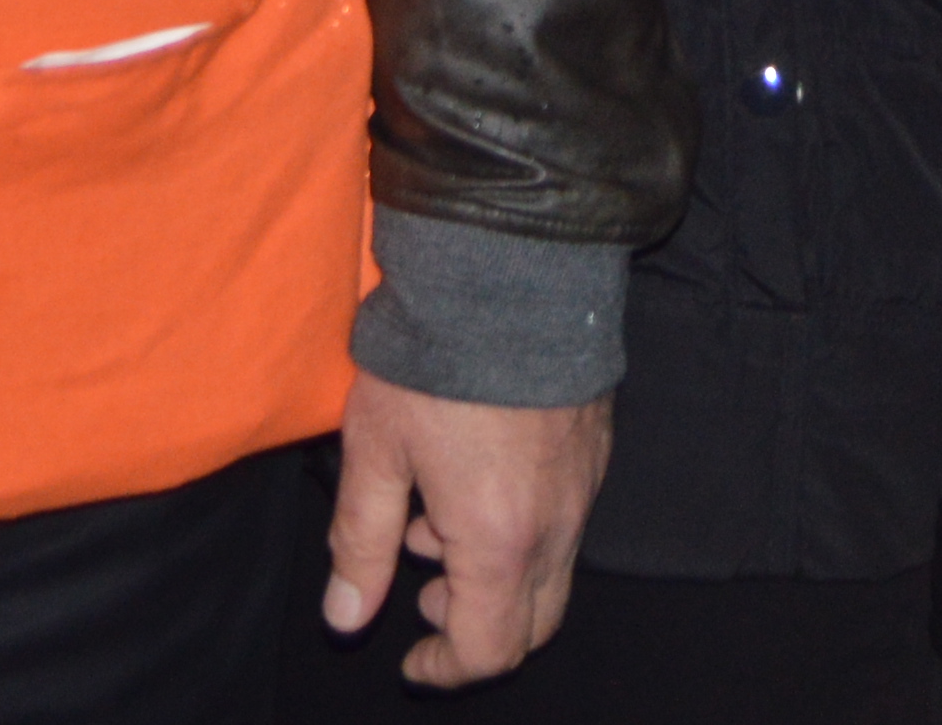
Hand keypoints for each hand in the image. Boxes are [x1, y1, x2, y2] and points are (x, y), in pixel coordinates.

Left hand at [324, 373, 613, 689]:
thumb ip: (360, 544)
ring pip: (551, 573)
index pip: (487, 648)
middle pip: (533, 626)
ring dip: (496, 578)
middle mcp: (556, 526)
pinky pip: (567, 522)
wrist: (509, 271)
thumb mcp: (374, 452)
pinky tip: (472, 480)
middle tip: (423, 594)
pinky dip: (523, 533)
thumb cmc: (433, 361)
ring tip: (430, 525)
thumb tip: (346, 621)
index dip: (446, 670)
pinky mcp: (595, 449)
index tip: (412, 661)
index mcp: (498, 541)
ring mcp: (584, 488)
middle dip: (476, 629)